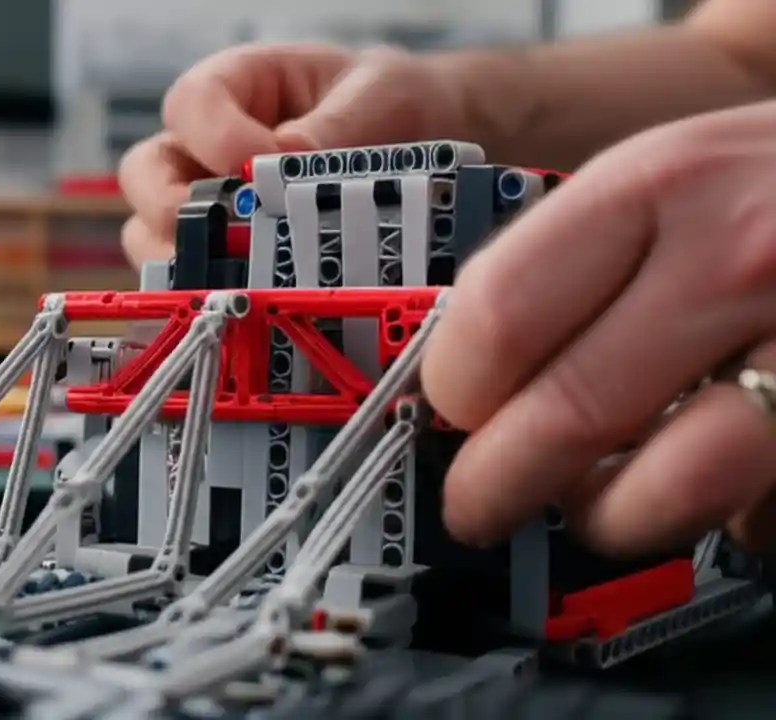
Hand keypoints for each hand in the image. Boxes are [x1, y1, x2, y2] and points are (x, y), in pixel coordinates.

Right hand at [118, 44, 468, 266]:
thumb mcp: (380, 96)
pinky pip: (192, 280)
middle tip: (222, 238)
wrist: (429, 143)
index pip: (192, 104)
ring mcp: (209, 207)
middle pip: (145, 174)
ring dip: (183, 264)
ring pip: (152, 236)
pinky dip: (211, 297)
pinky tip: (247, 309)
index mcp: (238, 89)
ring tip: (231, 283)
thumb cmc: (393, 104)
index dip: (214, 137)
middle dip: (169, 211)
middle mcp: (205, 149)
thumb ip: (336, 125)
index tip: (259, 166)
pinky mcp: (227, 257)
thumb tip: (283, 161)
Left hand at [421, 99, 775, 556]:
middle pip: (567, 416)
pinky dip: (726, 513)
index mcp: (660, 185)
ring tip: (596, 503)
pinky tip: (719, 478)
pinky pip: (763, 506)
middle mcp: (736, 259)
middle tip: (477, 503)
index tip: (443, 410)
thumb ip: (577, 254)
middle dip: (496, 485)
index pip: (502, 313)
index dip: (453, 386)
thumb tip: (468, 360)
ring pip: (671, 490)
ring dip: (609, 517)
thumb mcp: (678, 170)